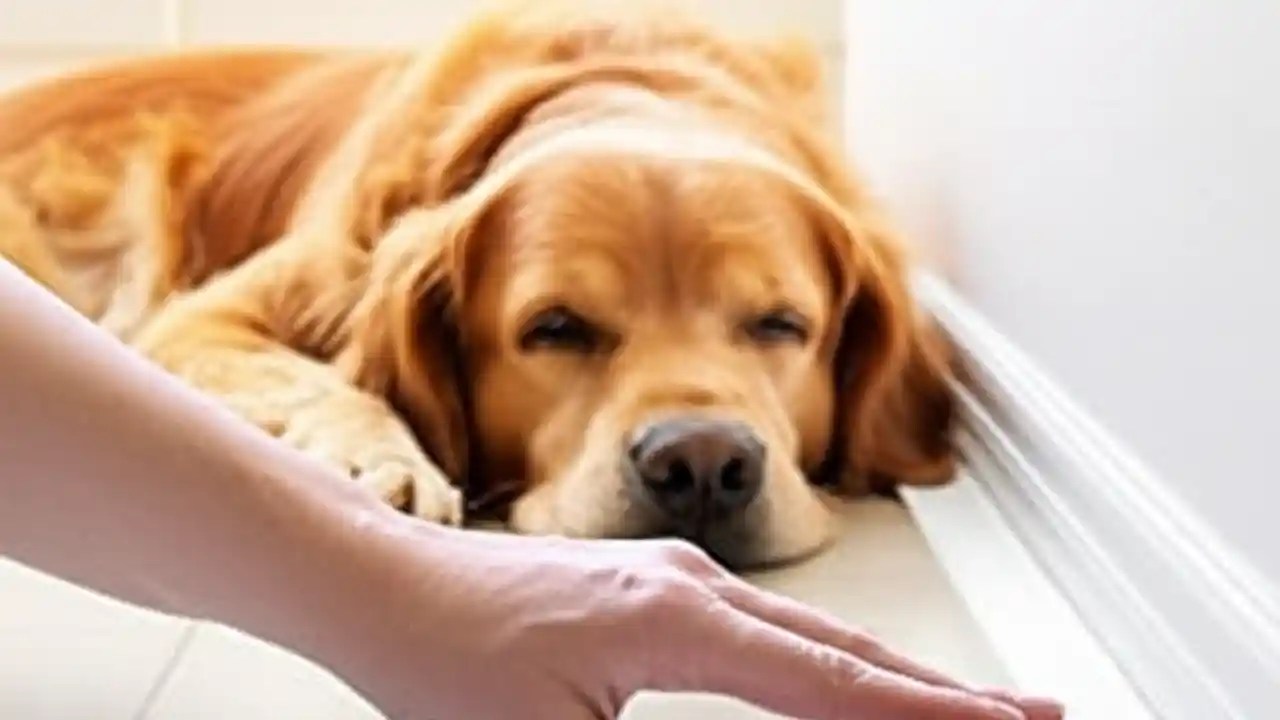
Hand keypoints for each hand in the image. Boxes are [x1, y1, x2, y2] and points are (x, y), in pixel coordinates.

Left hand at [319, 518, 1063, 719]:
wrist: (380, 582)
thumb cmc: (440, 664)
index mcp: (670, 620)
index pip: (828, 681)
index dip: (927, 716)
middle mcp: (688, 583)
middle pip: (844, 647)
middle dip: (944, 693)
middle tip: (1036, 717)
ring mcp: (676, 576)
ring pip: (813, 633)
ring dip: (894, 674)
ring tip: (972, 707)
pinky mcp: (658, 583)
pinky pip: (769, 626)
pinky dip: (831, 660)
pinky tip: (851, 679)